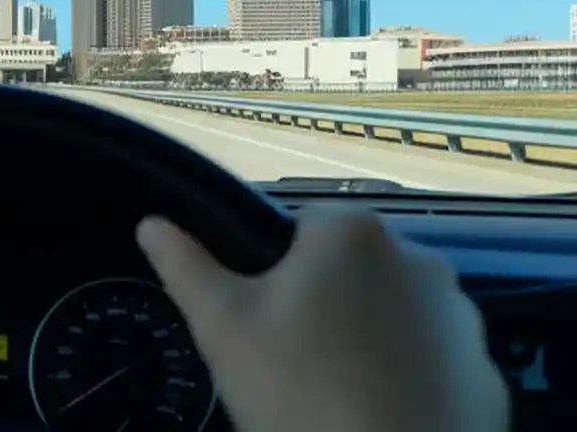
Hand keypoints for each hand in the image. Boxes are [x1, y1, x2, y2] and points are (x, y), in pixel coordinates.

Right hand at [136, 208, 508, 431]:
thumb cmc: (296, 391)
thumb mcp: (222, 327)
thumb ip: (185, 265)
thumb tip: (150, 223)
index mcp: (350, 232)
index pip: (303, 226)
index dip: (279, 272)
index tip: (268, 323)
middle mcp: (420, 256)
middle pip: (352, 268)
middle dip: (328, 302)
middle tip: (294, 361)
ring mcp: (462, 317)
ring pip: (396, 312)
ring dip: (371, 336)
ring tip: (337, 395)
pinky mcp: (487, 370)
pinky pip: (435, 360)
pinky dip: (411, 378)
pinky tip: (381, 414)